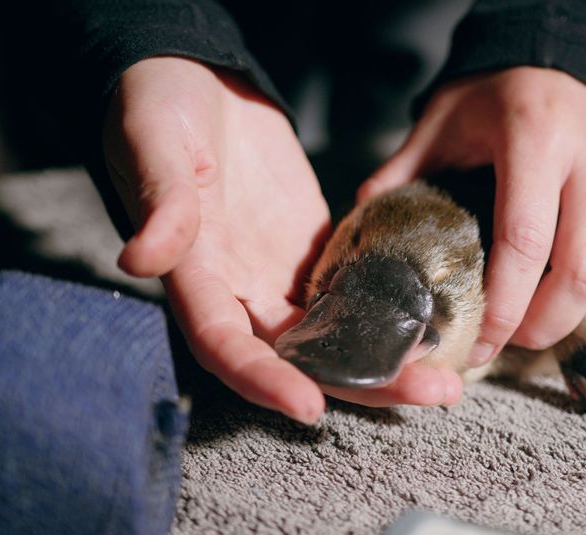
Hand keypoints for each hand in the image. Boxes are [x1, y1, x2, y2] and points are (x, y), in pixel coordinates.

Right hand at [104, 57, 461, 423]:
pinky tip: (434, 325)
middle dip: (359, 382)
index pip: (225, 345)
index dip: (263, 379)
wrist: (197, 77)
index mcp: (195, 273)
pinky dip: (389, 313)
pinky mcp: (312, 249)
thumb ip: (160, 201)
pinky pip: (352, 292)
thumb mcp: (153, 141)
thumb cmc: (158, 104)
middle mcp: (239, 288)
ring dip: (386, 359)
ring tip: (444, 377)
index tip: (310, 407)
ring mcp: (279, 273)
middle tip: (427, 391)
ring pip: (334, 334)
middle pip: (297, 356)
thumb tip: (140, 260)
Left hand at [361, 67, 585, 365]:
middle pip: (581, 272)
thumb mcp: (443, 123)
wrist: (568, 60)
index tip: (477, 341)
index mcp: (536, 138)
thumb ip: (403, 173)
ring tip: (549, 329)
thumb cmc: (499, 99)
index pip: (523, 242)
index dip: (500, 306)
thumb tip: (364, 228)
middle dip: (541, 326)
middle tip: (507, 341)